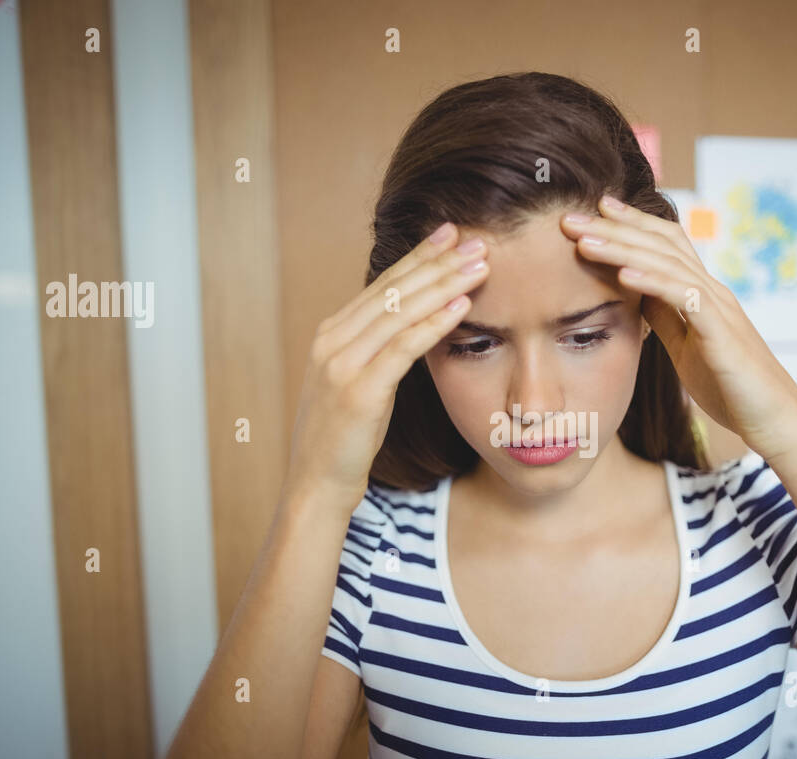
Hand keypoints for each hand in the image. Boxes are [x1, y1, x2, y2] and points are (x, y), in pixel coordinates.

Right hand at [282, 223, 490, 513]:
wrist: (316, 486)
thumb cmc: (344, 441)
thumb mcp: (357, 385)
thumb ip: (375, 353)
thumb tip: (410, 327)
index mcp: (331, 336)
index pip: (383, 285)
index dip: (419, 257)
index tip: (451, 234)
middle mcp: (332, 341)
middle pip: (393, 289)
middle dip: (438, 261)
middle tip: (476, 238)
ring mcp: (342, 364)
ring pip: (400, 311)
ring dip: (444, 284)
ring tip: (479, 264)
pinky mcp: (359, 391)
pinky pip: (403, 347)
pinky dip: (434, 323)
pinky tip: (462, 306)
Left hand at [559, 195, 796, 461]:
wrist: (774, 419)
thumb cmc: (732, 388)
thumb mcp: (687, 347)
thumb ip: (665, 317)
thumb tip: (634, 292)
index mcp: (703, 294)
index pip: (666, 244)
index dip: (631, 224)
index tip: (596, 209)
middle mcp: (712, 292)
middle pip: (661, 245)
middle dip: (615, 227)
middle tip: (571, 216)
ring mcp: (718, 309)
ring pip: (668, 265)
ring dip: (623, 249)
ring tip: (585, 240)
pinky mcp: (721, 334)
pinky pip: (684, 299)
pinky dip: (651, 282)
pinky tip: (622, 274)